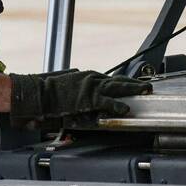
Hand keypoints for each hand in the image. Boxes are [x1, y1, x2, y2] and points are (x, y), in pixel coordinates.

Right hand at [9, 70, 151, 128]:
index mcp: (87, 77)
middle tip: (147, 87)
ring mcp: (90, 88)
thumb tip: (81, 87)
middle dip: (134, 84)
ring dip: (132, 90)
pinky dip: (117, 105)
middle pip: (118, 81)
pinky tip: (126, 109)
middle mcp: (91, 79)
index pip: (111, 79)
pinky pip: (106, 102)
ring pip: (117, 88)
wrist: (37, 93)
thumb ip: (77, 86)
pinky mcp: (87, 99)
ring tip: (145, 92)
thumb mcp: (65, 85)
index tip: (134, 84)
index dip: (124, 82)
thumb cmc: (48, 91)